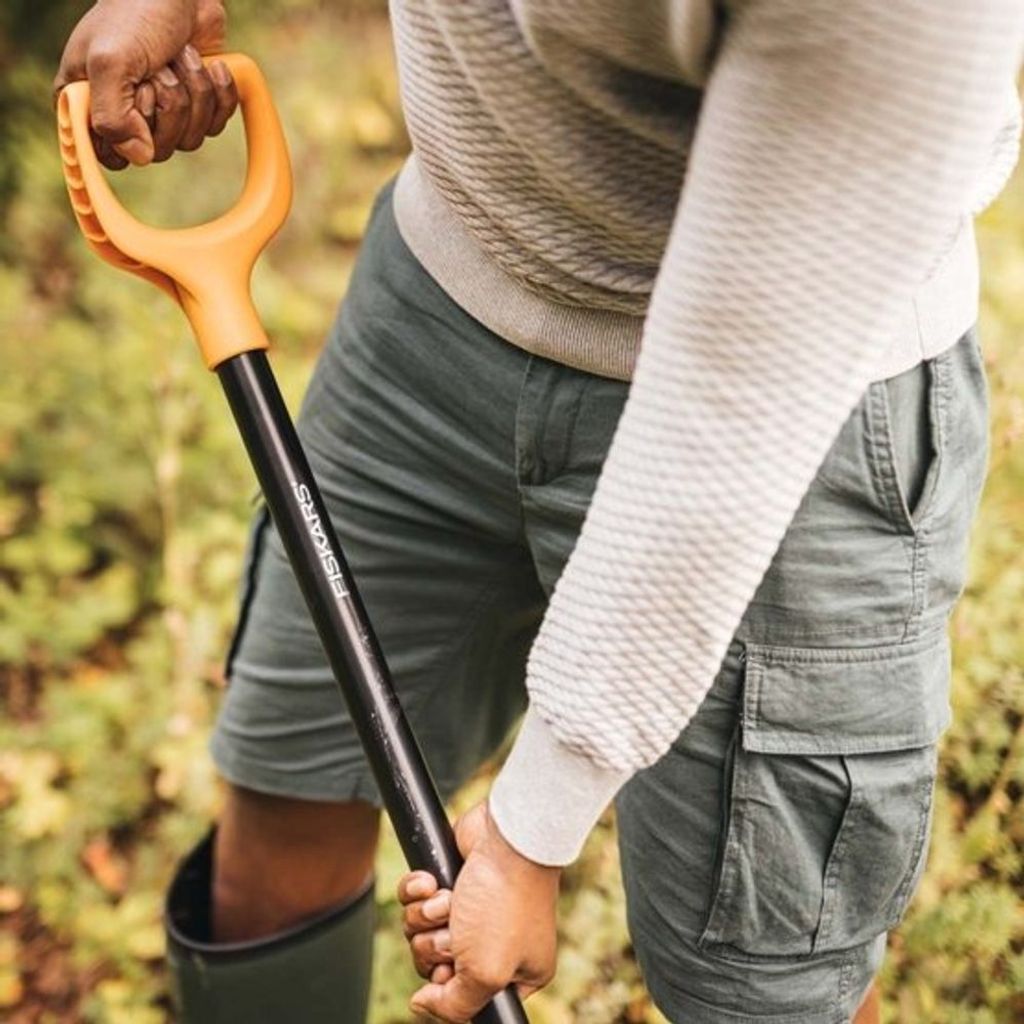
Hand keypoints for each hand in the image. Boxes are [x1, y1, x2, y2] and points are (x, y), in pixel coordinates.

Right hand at [54, 0, 236, 168]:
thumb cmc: (135, 13)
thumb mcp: (111, 61)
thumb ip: (112, 116)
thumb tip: (139, 158)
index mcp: (89, 103)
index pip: (110, 155)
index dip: (130, 133)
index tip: (137, 97)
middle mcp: (125, 113)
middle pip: (158, 150)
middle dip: (168, 103)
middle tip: (160, 67)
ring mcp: (162, 111)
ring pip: (190, 139)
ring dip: (194, 93)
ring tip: (182, 57)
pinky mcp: (196, 105)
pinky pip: (215, 125)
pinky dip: (219, 93)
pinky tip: (211, 65)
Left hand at [397, 801, 559, 1021]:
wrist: (505, 839)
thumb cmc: (505, 904)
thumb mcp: (484, 974)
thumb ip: (454, 1006)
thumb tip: (421, 1004)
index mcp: (515, 973)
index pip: (466, 1000)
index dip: (448, 988)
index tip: (451, 970)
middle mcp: (494, 942)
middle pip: (435, 965)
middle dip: (436, 946)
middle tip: (456, 931)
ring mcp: (472, 909)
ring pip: (421, 932)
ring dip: (427, 916)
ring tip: (448, 900)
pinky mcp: (451, 880)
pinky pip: (415, 899)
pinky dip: (416, 891)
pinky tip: (431, 881)